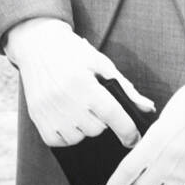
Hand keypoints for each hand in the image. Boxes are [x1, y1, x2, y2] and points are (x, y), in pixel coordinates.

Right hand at [5, 17, 155, 148]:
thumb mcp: (100, 62)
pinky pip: (58, 142)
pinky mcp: (37, 118)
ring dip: (84, 128)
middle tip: (94, 101)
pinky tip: (67, 117)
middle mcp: (64, 99)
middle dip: (102, 119)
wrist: (36, 43)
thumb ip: (125, 88)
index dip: (128, 130)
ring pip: (79, 138)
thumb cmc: (73, 52)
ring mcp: (48, 110)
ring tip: (79, 107)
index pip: (112, 115)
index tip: (134, 138)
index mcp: (83, 83)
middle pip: (97, 129)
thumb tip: (148, 108)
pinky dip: (67, 135)